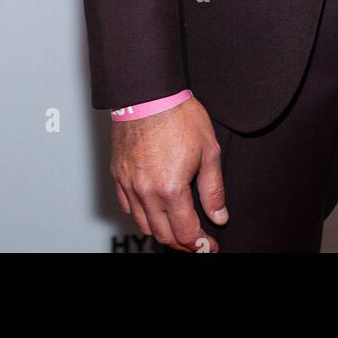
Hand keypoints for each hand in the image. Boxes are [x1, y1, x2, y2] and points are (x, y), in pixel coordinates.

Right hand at [111, 96, 226, 250]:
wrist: (148, 93)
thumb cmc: (179, 115)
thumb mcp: (209, 150)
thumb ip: (213, 188)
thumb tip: (219, 216)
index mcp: (171, 188)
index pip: (185, 231)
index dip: (200, 243)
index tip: (209, 245)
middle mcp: (146, 191)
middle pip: (163, 234)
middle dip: (182, 243)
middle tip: (196, 241)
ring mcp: (129, 184)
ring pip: (143, 224)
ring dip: (161, 231)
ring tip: (177, 227)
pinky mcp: (118, 174)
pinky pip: (127, 206)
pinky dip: (141, 214)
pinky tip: (154, 208)